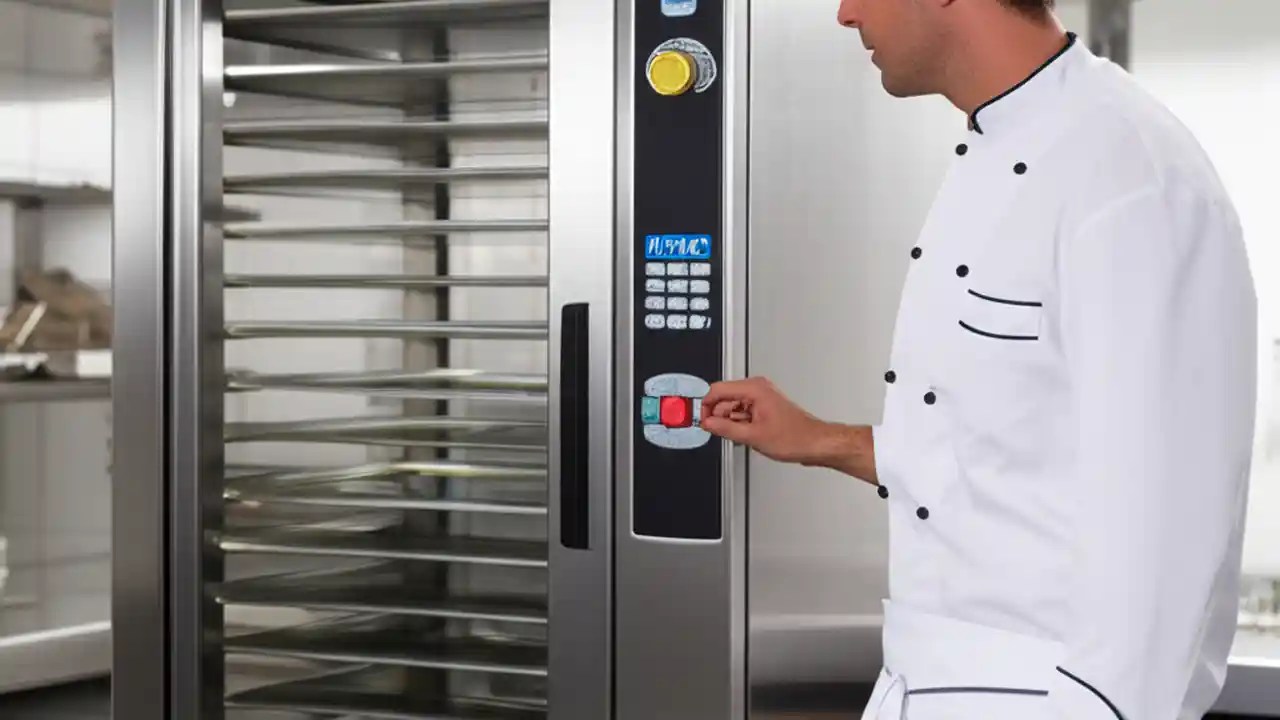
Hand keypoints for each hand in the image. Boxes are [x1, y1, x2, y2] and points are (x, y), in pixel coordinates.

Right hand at [700, 377, 835, 465]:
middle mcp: (758, 389)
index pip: (717, 390)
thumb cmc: (795, 437)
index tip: (703, 421)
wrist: (815, 443)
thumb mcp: (753, 436)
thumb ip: (725, 429)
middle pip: (724, 398)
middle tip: (719, 433)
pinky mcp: (764, 408)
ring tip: (740, 437)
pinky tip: (747, 436)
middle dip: (719, 416)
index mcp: (754, 389)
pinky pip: (743, 412)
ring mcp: (761, 398)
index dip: (706, 406)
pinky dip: (740, 424)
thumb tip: (708, 423)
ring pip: (733, 407)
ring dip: (730, 422)